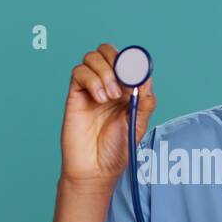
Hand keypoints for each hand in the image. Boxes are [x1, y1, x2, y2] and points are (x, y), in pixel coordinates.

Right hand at [61, 43, 157, 187]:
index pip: (128, 60)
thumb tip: (145, 77)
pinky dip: (92, 80)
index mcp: (126, 89)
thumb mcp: (138, 124)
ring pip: (92, 57)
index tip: (137, 78)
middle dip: (117, 62)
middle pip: (108, 51)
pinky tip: (100, 99)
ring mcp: (91, 89)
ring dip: (105, 72)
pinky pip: (79, 72)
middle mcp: (108, 84)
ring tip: (111, 97)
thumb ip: (145, 101)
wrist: (96, 170)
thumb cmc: (117, 150)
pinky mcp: (75, 95)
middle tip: (123, 86)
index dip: (133, 61)